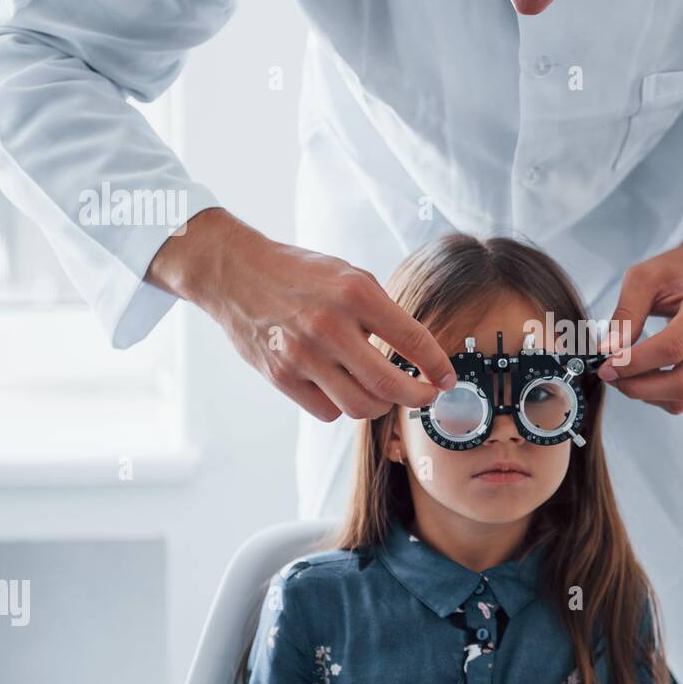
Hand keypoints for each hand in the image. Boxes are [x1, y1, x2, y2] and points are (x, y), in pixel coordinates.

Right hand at [145, 208, 456, 421]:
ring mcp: (302, 355)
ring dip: (381, 406)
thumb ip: (382, 314)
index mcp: (355, 294)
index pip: (413, 340)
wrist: (235, 272)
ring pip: (361, 407)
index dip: (438, 366)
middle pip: (391, 387)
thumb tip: (417, 357)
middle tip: (426, 395)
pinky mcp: (280, 376)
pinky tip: (343, 387)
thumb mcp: (349, 276)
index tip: (447, 379)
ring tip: (384, 393)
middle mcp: (329, 326)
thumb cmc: (300, 274)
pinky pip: (328, 411)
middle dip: (419, 397)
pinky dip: (343, 405)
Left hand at [597, 211, 682, 414]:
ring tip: (625, 375)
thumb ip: (626, 314)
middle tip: (610, 377)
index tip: (606, 365)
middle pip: (682, 382)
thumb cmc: (678, 273)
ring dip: (647, 394)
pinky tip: (645, 376)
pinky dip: (660, 395)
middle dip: (638, 387)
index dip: (636, 363)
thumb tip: (607, 350)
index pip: (672, 348)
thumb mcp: (644, 277)